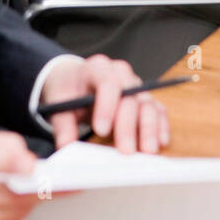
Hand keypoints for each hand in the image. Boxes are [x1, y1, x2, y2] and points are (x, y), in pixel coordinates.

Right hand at [0, 129, 39, 219]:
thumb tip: (28, 162)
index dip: (13, 162)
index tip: (32, 165)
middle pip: (9, 191)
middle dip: (33, 184)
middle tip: (45, 175)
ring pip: (14, 211)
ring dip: (26, 199)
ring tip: (25, 186)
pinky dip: (14, 213)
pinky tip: (9, 203)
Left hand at [41, 53, 169, 154]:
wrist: (77, 80)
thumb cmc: (70, 90)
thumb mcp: (59, 102)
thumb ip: (62, 124)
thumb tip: (66, 145)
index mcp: (97, 68)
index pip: (107, 82)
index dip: (106, 107)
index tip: (101, 130)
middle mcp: (120, 73)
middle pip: (130, 96)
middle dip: (128, 125)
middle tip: (126, 151)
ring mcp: (135, 85)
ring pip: (147, 103)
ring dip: (149, 128)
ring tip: (147, 151)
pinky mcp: (144, 98)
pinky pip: (158, 110)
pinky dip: (160, 126)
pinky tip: (160, 143)